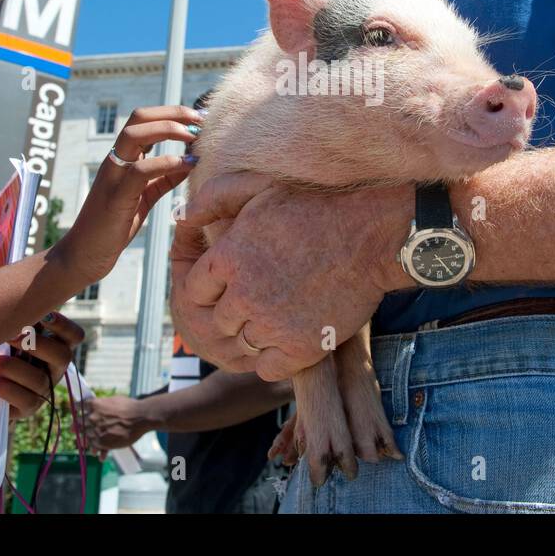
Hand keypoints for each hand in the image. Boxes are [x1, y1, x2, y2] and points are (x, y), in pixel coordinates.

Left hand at [0, 311, 84, 420]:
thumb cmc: (2, 351)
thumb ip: (19, 323)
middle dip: (38, 345)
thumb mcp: (13, 335)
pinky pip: (25, 400)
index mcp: (57, 345)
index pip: (74, 336)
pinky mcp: (30, 407)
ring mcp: (45, 389)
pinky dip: (6, 388)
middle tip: (12, 337)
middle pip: (63, 357)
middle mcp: (56, 368)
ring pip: (39, 380)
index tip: (44, 316)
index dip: (63, 325)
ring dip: (13, 367)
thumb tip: (12, 306)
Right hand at [52, 105, 201, 285]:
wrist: (85, 254)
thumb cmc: (114, 225)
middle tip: (201, 120)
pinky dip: (167, 163)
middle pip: (139, 117)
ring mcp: (113, 175)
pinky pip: (140, 171)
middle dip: (173, 113)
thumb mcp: (145, 196)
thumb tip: (190, 162)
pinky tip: (187, 166)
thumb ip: (164, 178)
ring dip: (169, 130)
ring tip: (195, 138)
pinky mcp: (116, 196)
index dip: (172, 113)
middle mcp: (115, 160)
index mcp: (122, 157)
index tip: (199, 117)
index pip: (144, 119)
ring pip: (135, 135)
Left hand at [81, 395, 154, 458]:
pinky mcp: (102, 442)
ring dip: (87, 440)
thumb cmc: (129, 407)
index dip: (76, 411)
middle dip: (78, 426)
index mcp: (94, 405)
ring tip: (89, 445)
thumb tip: (96, 406)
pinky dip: (97, 451)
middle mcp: (92, 418)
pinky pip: (95, 447)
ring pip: (85, 437)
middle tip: (75, 429)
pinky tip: (99, 455)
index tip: (76, 414)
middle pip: (78, 423)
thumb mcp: (113, 400)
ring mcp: (96, 430)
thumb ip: (101, 405)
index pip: (78, 407)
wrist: (140, 417)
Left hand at [170, 173, 412, 381]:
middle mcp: (244, 296)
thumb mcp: (256, 187)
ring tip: (276, 313)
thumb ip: (212, 199)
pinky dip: (273, 357)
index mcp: (227, 259)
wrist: (373, 231)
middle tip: (261, 296)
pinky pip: (267, 368)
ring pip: (241, 345)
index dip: (212, 286)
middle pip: (217, 321)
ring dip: (254, 333)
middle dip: (232, 310)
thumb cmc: (315, 204)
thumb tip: (181, 217)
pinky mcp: (301, 348)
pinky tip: (288, 335)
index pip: (193, 290)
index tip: (236, 278)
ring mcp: (272, 326)